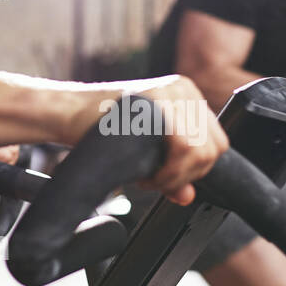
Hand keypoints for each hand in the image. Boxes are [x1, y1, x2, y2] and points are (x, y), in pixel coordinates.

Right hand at [64, 75, 228, 207]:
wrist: (68, 114)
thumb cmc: (103, 131)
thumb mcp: (147, 153)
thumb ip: (172, 171)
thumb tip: (189, 196)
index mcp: (188, 96)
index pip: (216, 142)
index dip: (196, 170)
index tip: (168, 178)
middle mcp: (184, 89)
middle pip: (213, 148)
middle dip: (186, 175)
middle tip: (157, 181)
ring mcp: (173, 91)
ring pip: (201, 150)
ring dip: (175, 176)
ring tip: (148, 178)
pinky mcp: (158, 98)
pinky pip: (184, 146)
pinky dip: (167, 172)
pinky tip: (145, 175)